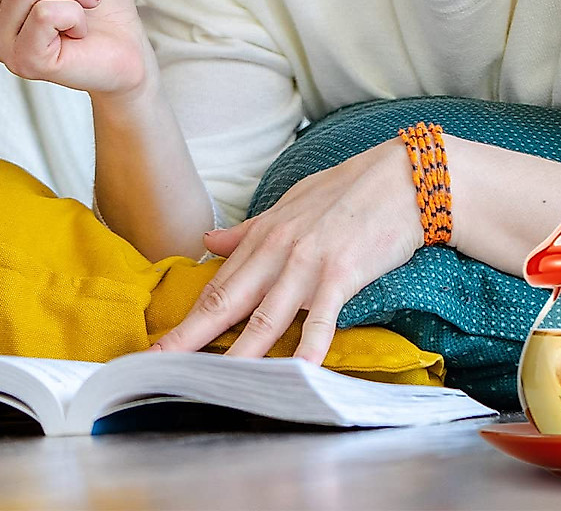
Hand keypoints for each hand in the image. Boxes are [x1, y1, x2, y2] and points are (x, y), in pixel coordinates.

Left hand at [147, 139, 424, 363]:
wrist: (403, 175)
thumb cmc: (351, 188)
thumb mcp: (294, 202)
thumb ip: (251, 228)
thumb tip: (209, 241)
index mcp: (266, 234)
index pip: (219, 284)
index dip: (188, 317)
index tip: (160, 345)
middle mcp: (279, 250)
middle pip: (227, 302)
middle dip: (190, 338)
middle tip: (157, 367)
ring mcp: (309, 263)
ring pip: (265, 318)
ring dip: (238, 356)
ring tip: (211, 385)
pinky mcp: (342, 273)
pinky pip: (321, 318)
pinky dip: (310, 347)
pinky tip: (298, 373)